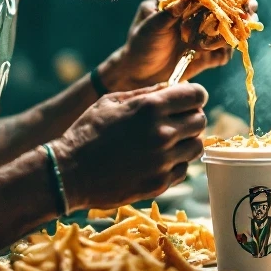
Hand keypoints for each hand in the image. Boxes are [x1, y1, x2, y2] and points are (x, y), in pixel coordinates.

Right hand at [53, 83, 207, 208]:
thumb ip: (145, 93)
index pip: (196, 95)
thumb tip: (171, 87)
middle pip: (200, 121)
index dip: (193, 96)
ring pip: (197, 146)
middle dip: (190, 117)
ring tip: (168, 141)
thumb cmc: (87, 132)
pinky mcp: (160, 183)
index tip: (187, 100)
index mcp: (151, 107)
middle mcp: (163, 133)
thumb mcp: (112, 101)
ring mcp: (163, 161)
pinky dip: (176, 163)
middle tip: (176, 120)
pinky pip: (184, 169)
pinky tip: (158, 159)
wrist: (69, 173)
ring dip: (186, 141)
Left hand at [102, 0, 258, 88]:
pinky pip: (223, 51)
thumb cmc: (139, 45)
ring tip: (245, 30)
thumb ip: (167, 14)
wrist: (138, 76)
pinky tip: (218, 53)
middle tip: (251, 9)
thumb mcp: (149, 27)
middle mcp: (195, 15)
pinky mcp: (207, 54)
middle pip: (224, 5)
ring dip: (238, 28)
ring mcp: (203, 34)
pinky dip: (225, 51)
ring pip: (228, 28)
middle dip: (240, 6)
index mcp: (180, 1)